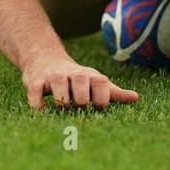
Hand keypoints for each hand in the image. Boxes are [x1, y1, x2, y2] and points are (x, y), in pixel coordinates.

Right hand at [21, 53, 138, 109]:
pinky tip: (42, 110)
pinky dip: (38, 104)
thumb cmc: (75, 78)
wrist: (45, 59)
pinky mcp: (34, 82)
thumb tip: (136, 98)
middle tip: (79, 106)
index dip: (102, 98)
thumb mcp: (94, 82)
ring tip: (64, 108)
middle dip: (81, 99)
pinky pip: (35, 94)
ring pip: (59, 87)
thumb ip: (113, 92)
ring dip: (62, 100)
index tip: (99, 107)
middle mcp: (72, 75)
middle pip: (81, 85)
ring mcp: (52, 78)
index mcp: (89, 76)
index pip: (101, 84)